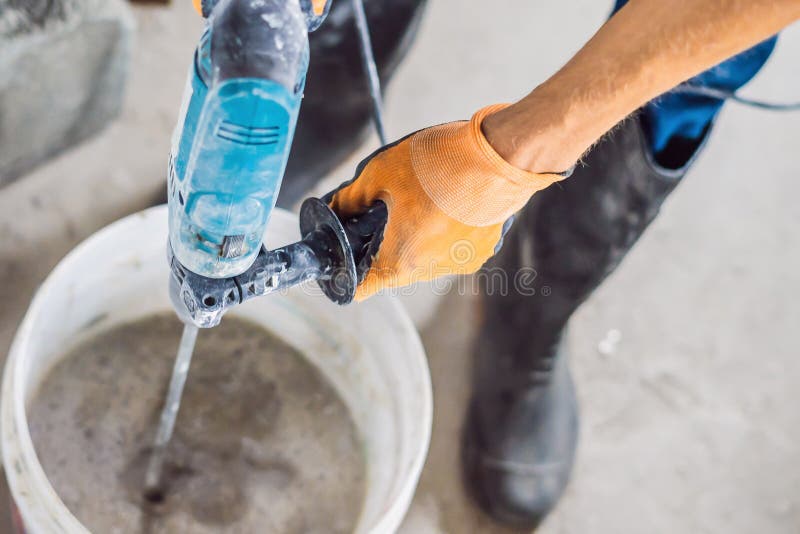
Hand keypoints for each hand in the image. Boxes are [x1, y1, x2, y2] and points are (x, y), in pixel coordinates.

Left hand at [328, 104, 568, 299]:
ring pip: (424, 258)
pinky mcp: (482, 251)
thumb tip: (335, 209)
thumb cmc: (439, 166)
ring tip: (422, 199)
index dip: (347, 274)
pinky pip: (451, 248)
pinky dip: (443, 232)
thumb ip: (350, 199)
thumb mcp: (380, 174)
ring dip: (416, 237)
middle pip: (394, 269)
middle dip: (383, 245)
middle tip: (382, 211)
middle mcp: (431, 272)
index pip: (362, 287)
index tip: (344, 256)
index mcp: (401, 261)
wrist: (501, 156)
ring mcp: (460, 264)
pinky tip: (447, 202)